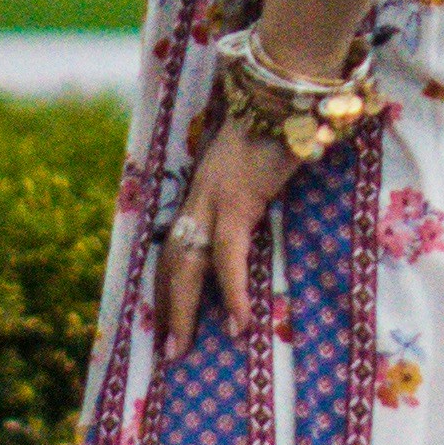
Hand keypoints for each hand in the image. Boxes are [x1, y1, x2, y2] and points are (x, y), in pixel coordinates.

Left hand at [157, 113, 291, 353]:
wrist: (278, 93)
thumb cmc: (275, 125)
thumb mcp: (257, 164)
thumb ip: (251, 189)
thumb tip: (261, 210)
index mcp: (202, 192)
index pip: (175, 245)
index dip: (167, 284)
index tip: (165, 319)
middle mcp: (199, 198)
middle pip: (173, 261)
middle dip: (167, 308)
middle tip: (168, 351)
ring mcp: (213, 200)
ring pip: (188, 265)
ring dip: (184, 310)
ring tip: (183, 349)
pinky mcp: (238, 202)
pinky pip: (229, 256)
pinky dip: (231, 291)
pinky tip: (238, 323)